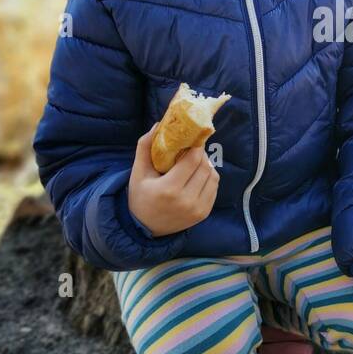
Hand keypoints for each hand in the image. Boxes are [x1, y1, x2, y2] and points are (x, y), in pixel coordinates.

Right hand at [127, 122, 219, 236]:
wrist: (144, 228)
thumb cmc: (140, 196)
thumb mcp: (138, 172)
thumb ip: (145, 147)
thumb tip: (159, 124)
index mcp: (169, 189)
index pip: (193, 160)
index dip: (195, 146)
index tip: (191, 139)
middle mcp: (187, 201)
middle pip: (205, 167)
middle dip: (201, 154)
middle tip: (193, 149)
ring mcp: (198, 209)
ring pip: (213, 176)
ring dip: (206, 165)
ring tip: (194, 162)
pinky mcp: (204, 214)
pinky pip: (214, 188)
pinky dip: (208, 177)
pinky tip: (197, 175)